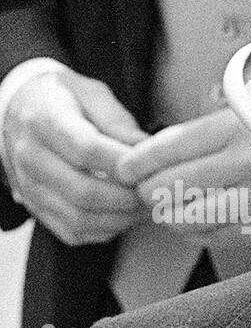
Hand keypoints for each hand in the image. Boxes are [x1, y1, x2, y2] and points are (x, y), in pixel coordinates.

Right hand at [1, 69, 147, 244]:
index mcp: (44, 121)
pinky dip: (106, 230)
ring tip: (144, 206)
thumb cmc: (65, 101)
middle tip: (154, 192)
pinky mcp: (36, 209)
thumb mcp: (92, 95)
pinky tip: (124, 215)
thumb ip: (119, 122)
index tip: (150, 166)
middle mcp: (30, 157)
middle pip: (84, 192)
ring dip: (121, 219)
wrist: (19, 114)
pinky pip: (74, 233)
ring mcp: (29, 187)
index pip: (87, 150)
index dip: (124, 164)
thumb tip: (148, 150)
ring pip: (80, 219)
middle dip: (128, 198)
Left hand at [121, 108, 250, 251]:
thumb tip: (150, 157)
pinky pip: (215, 237)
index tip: (124, 169)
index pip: (170, 148)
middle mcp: (246, 163)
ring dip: (169, 216)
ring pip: (190, 217)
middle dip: (149, 191)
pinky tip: (192, 225)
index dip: (138, 162)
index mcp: (237, 128)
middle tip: (145, 192)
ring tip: (166, 211)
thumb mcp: (246, 117)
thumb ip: (202, 135)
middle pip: (173, 184)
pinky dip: (195, 233)